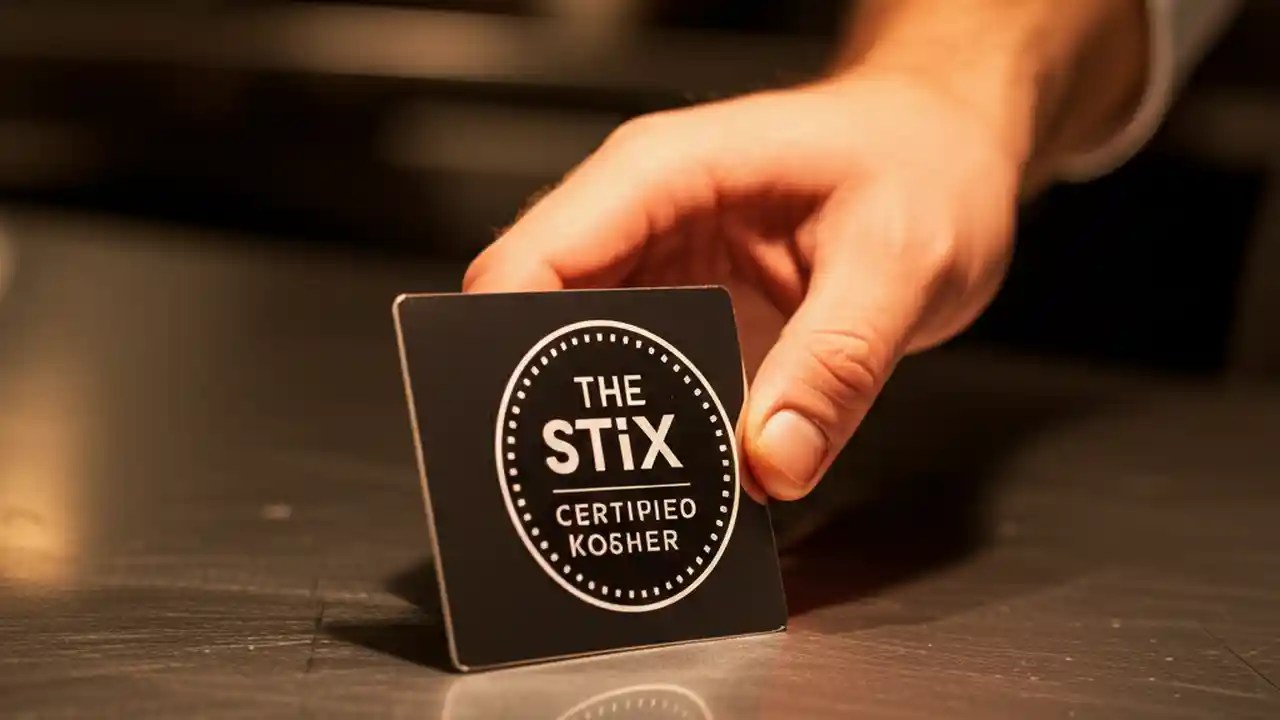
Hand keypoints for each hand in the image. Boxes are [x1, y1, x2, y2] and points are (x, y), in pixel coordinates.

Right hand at [464, 71, 1021, 501]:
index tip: (519, 439)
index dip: (505, 350)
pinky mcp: (685, 305)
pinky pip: (636, 371)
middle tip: (569, 495)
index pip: (534, 261)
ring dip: (596, 424)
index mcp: (663, 175)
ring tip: (625, 495)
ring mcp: (657, 263)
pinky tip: (675, 471)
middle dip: (544, 405)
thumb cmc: (924, 162)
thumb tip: (772, 461)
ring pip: (579, 353)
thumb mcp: (901, 262)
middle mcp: (640, 216)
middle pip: (535, 315)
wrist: (946, 148)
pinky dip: (645, 424)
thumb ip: (836, 364)